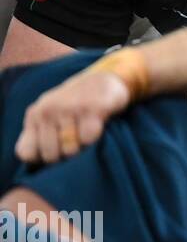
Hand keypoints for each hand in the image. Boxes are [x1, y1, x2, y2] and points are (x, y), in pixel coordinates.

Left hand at [15, 69, 131, 164]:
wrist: (104, 79)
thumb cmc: (75, 106)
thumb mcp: (49, 116)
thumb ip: (38, 135)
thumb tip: (35, 163)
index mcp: (34, 115)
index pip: (27, 153)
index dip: (41, 158)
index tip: (56, 152)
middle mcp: (47, 111)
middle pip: (51, 155)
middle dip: (65, 156)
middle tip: (76, 143)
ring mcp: (68, 109)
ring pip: (70, 149)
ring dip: (82, 148)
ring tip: (86, 134)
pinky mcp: (91, 109)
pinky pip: (88, 139)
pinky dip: (95, 139)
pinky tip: (97, 126)